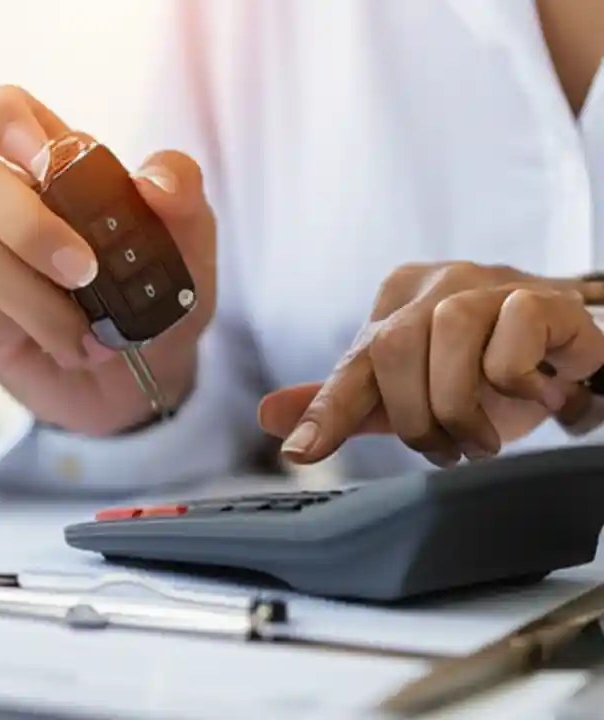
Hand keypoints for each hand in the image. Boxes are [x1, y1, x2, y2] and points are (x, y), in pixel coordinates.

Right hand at [0, 86, 217, 435]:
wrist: (150, 383)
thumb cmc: (161, 303)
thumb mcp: (193, 251)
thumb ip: (184, 200)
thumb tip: (150, 181)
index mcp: (63, 173)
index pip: (8, 117)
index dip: (6, 120)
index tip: (39, 152)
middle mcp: (18, 211)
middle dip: (31, 224)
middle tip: (84, 267)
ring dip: (43, 290)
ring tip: (96, 327)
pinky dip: (47, 326)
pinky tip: (82, 345)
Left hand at [258, 262, 603, 465]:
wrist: (575, 358)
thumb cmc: (487, 373)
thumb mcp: (409, 393)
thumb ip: (345, 403)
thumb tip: (268, 416)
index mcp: (397, 300)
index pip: (352, 362)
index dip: (327, 412)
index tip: (301, 454)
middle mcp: (438, 283)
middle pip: (395, 350)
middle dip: (415, 419)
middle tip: (444, 450)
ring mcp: (490, 283)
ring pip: (450, 336)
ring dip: (462, 407)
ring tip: (478, 438)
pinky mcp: (542, 298)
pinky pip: (512, 339)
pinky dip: (514, 380)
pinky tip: (528, 392)